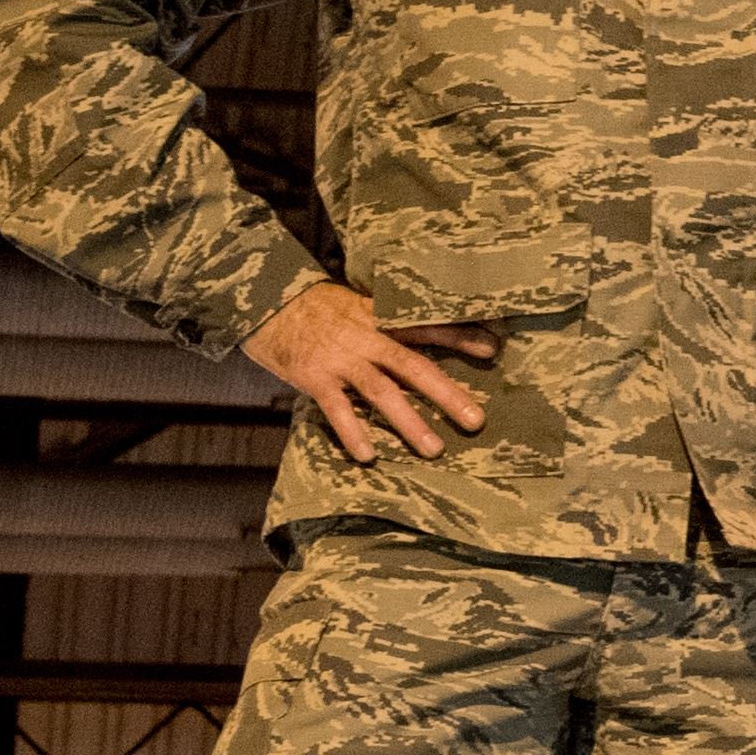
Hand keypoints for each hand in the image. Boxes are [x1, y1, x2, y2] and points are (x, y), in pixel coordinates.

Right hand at [243, 279, 495, 464]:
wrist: (263, 299)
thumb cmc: (314, 306)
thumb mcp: (355, 304)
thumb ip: (386, 323)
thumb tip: (422, 340)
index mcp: (379, 317)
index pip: (426, 325)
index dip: (460, 336)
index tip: (492, 350)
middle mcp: (366, 337)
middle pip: (414, 366)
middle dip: (447, 394)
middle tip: (477, 420)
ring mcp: (341, 359)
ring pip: (382, 393)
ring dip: (410, 422)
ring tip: (434, 449)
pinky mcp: (314, 377)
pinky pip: (338, 410)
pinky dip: (353, 433)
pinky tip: (369, 456)